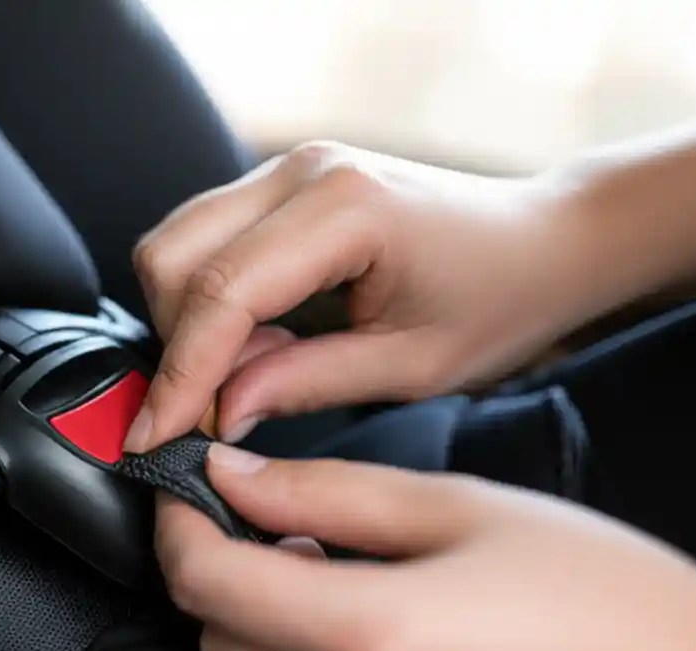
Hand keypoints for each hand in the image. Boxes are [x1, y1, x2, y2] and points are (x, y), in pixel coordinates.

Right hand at [125, 141, 616, 451]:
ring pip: (176, 243)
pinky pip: (204, 239)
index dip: (180, 374)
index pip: (223, 293)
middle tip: (210, 411)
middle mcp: (303, 172)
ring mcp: (288, 169)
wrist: (542, 243)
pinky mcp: (283, 184)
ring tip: (245, 373)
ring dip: (185, 320)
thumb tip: (216, 413)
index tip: (152, 437)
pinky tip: (255, 339)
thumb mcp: (411, 367)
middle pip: (174, 257)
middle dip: (175, 343)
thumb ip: (304, 383)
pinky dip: (205, 298)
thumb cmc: (498, 301)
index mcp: (345, 210)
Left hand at [156, 445, 695, 650]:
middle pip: (215, 638)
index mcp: (369, 638)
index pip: (206, 583)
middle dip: (221, 571)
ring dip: (260, 620)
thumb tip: (234, 474)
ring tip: (336, 572)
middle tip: (277, 521)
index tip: (188, 491)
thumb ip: (329, 491)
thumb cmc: (599, 599)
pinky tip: (360, 629)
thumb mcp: (462, 510)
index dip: (179, 527)